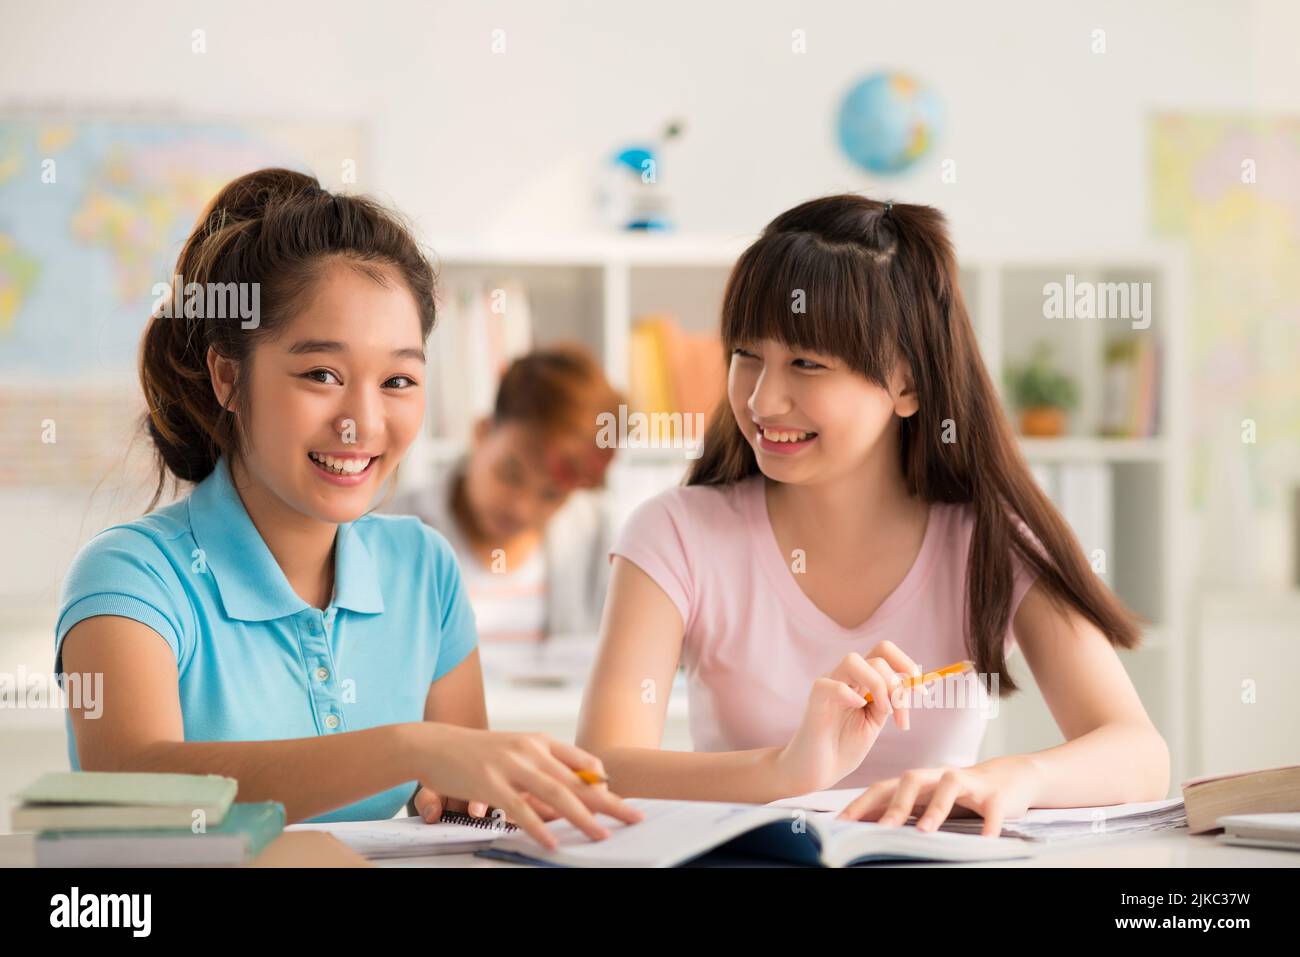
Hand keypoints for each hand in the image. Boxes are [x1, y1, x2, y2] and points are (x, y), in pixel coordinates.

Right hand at [413, 724, 644, 849]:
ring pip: (556, 794)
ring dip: (583, 818)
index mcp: (540, 741)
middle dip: (609, 803)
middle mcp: (531, 750)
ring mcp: (511, 766)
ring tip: (602, 835)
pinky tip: (552, 841)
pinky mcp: (490, 784)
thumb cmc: (477, 752)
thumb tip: (569, 793)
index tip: (619, 800)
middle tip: (633, 817)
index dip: (604, 783)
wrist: (434, 744)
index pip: (583, 762)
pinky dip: (539, 827)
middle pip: (578, 781)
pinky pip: (520, 810)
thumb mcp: (515, 750)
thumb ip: (542, 767)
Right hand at [776, 641, 919, 793]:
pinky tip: (858, 708)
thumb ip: (888, 702)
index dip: (907, 664)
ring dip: (878, 685)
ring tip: (883, 712)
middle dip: (898, 684)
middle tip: (901, 716)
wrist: (816, 771)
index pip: (885, 652)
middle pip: (878, 654)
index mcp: (861, 679)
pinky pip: (831, 685)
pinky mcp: (815, 700)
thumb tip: (909, 686)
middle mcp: (845, 677)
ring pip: (854, 660)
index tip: (922, 693)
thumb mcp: (874, 722)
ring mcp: (829, 685)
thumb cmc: (843, 747)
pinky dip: (849, 694)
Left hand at [837, 755, 1040, 836]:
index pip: (883, 788)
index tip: (840, 824)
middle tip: (880, 830)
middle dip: (894, 805)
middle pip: (911, 779)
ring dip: (935, 809)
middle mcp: (938, 776)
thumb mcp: (929, 802)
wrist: (1011, 777)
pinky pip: (992, 809)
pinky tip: (985, 841)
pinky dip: (988, 825)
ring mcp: (968, 783)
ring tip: (924, 831)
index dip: (861, 804)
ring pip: (948, 785)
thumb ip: (902, 812)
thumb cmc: (960, 794)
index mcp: (918, 781)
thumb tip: (865, 831)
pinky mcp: (996, 795)